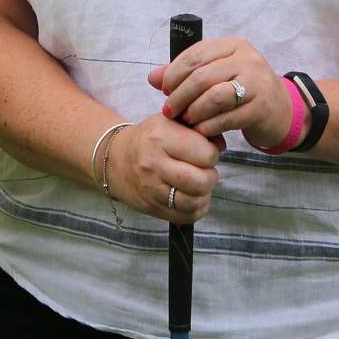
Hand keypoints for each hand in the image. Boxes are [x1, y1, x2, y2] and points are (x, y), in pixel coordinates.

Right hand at [104, 118, 220, 224]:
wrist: (117, 159)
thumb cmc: (150, 138)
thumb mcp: (171, 121)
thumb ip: (199, 128)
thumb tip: (221, 146)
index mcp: (161, 138)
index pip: (206, 154)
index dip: (212, 153)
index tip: (205, 151)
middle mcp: (154, 164)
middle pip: (201, 181)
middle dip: (211, 176)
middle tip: (204, 170)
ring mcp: (152, 189)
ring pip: (194, 202)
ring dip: (204, 194)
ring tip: (198, 183)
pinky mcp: (152, 207)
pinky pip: (187, 216)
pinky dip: (196, 208)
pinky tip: (191, 196)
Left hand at [149, 36, 293, 149]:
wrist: (280, 110)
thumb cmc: (241, 89)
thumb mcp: (215, 75)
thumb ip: (184, 73)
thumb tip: (152, 77)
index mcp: (234, 45)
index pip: (195, 54)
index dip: (174, 73)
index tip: (163, 90)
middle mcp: (248, 59)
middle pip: (202, 76)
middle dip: (180, 95)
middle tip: (169, 110)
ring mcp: (257, 83)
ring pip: (215, 96)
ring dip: (194, 111)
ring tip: (186, 119)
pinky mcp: (261, 107)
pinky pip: (227, 118)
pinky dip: (208, 126)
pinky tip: (200, 130)